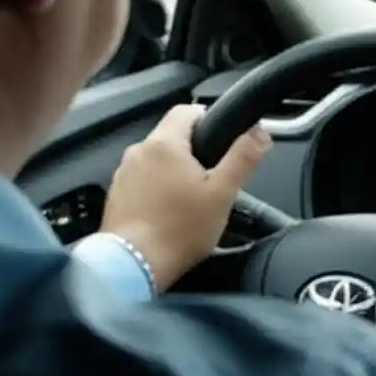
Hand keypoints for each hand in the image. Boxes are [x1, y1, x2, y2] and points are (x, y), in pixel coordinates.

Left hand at [101, 105, 271, 289]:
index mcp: (164, 143)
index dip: (208, 118)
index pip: (187, 110)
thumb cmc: (179, 230)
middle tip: (212, 177)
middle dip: (193, 151)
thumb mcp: (222, 193)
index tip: (221, 138)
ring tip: (190, 199)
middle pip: (171, 136)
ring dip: (172, 171)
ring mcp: (123, 173)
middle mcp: (138, 151)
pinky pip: (142, 180)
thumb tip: (259, 133)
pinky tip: (168, 212)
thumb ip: (243, 158)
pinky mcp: (116, 195)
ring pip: (156, 159)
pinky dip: (156, 189)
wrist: (134, 265)